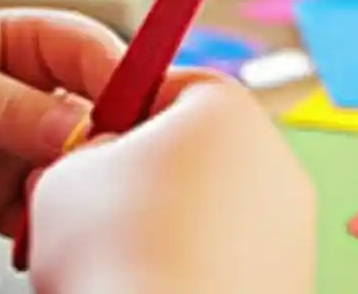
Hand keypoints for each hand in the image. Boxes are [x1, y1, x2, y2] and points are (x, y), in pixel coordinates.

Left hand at [0, 10, 123, 246]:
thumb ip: (13, 109)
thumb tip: (85, 129)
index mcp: (9, 39)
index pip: (86, 48)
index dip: (120, 75)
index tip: (142, 108)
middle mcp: (19, 89)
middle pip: (92, 110)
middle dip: (102, 140)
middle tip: (102, 168)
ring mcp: (9, 144)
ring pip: (72, 166)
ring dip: (69, 187)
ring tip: (43, 203)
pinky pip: (41, 208)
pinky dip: (42, 222)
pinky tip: (25, 233)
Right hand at [27, 75, 315, 293]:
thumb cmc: (117, 253)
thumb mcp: (64, 174)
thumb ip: (80, 150)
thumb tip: (93, 162)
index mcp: (224, 108)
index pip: (170, 84)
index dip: (122, 112)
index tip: (92, 143)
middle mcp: (273, 157)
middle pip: (196, 149)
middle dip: (146, 176)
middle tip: (96, 208)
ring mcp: (293, 224)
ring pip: (215, 209)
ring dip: (171, 225)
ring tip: (121, 259)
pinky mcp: (292, 278)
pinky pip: (232, 258)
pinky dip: (196, 267)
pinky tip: (155, 285)